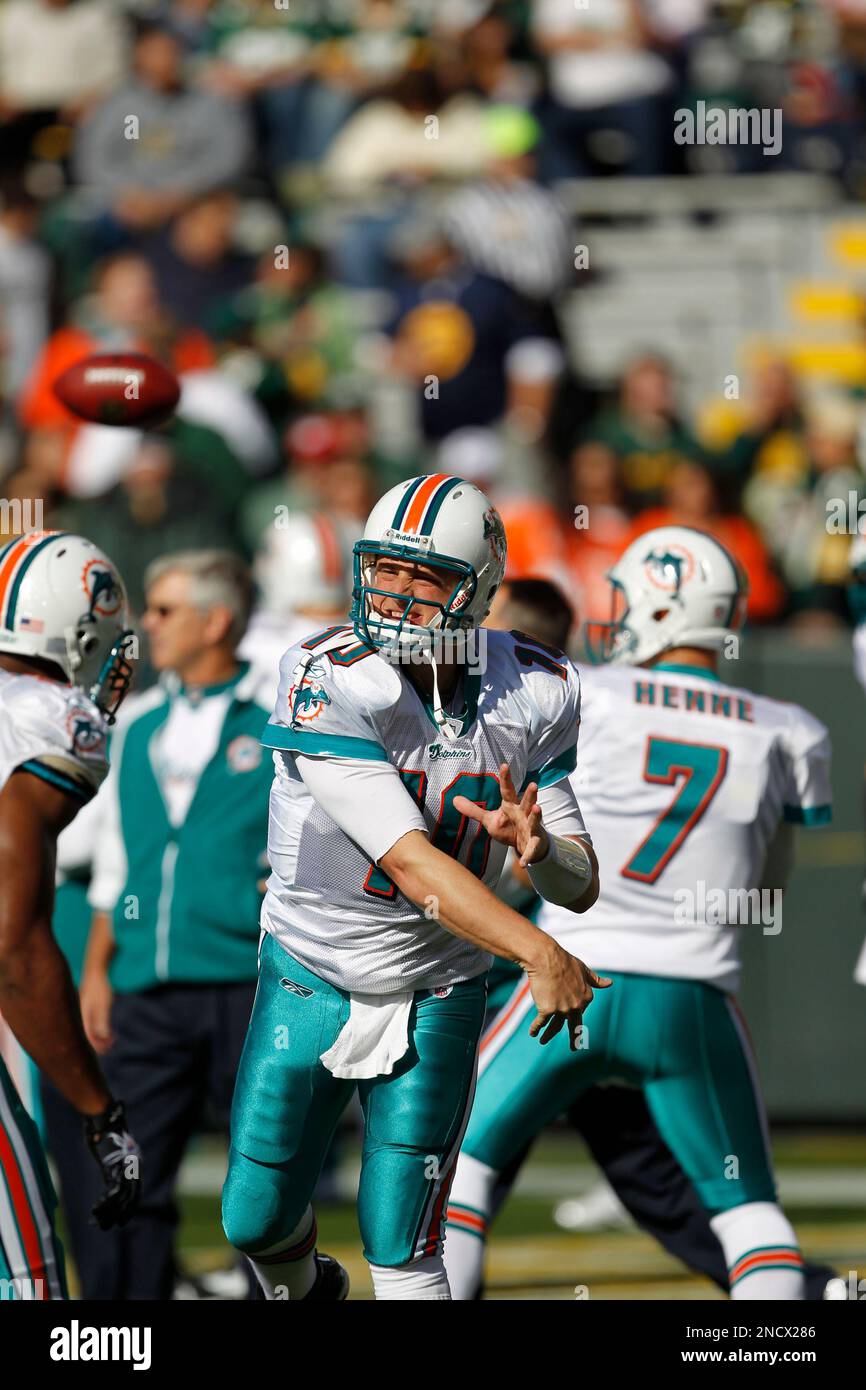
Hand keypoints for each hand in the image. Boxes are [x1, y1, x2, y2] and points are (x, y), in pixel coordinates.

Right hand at [80, 969, 114, 1053]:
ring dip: (99, 1036)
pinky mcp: (86, 1009)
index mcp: (82, 1016)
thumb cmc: (100, 987)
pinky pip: (91, 1023)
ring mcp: (82, 1012)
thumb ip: (102, 1020)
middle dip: (97, 1043)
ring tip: (112, 1039)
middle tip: (109, 1047)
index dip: (96, 1045)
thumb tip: (102, 1036)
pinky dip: (99, 1029)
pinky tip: (108, 1030)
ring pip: (89, 1030)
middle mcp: (80, 1016)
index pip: (87, 1036)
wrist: (95, 971)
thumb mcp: (104, 1003)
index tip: (106, 1049)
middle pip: (86, 1035)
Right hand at [84, 1101, 140, 1229]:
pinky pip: (111, 1192)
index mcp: (134, 1163)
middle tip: (111, 1226)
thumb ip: (110, 1156)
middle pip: (130, 1197)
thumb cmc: (106, 1127)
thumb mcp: (111, 1145)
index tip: (123, 1218)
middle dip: (121, 1213)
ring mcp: (125, 1168)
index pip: (136, 1190)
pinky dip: (103, 1205)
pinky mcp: (115, 1168)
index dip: (130, 1205)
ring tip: (99, 1225)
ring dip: (109, 1214)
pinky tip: (94, 1213)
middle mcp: (133, 1167)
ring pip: (120, 1199)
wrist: (105, 1117)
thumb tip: (100, 1149)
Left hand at [453, 763, 548, 866]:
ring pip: (535, 820)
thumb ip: (473, 810)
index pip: (508, 790)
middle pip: (528, 802)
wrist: (528, 845)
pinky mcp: (534, 843)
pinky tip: (522, 863)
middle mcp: (523, 814)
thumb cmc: (509, 828)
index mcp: (511, 806)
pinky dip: (528, 856)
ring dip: (536, 815)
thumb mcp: (490, 819)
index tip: (504, 765)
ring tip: (538, 809)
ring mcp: (531, 828)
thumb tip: (454, 799)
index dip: (506, 778)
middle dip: (531, 795)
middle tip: (534, 785)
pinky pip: (531, 849)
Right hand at [524, 940, 611, 1049]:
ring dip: (548, 1035)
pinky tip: (532, 1033)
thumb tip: (610, 983)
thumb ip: (595, 980)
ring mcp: (562, 1009)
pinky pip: (541, 1023)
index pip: (580, 1010)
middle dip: (574, 1039)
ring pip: (556, 1027)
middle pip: (574, 1026)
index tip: (567, 1012)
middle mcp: (576, 1006)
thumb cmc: (563, 961)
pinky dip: (536, 1029)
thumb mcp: (583, 970)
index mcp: (587, 997)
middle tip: (574, 1048)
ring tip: (542, 1041)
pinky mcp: (548, 1010)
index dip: (572, 1009)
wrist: (546, 958)